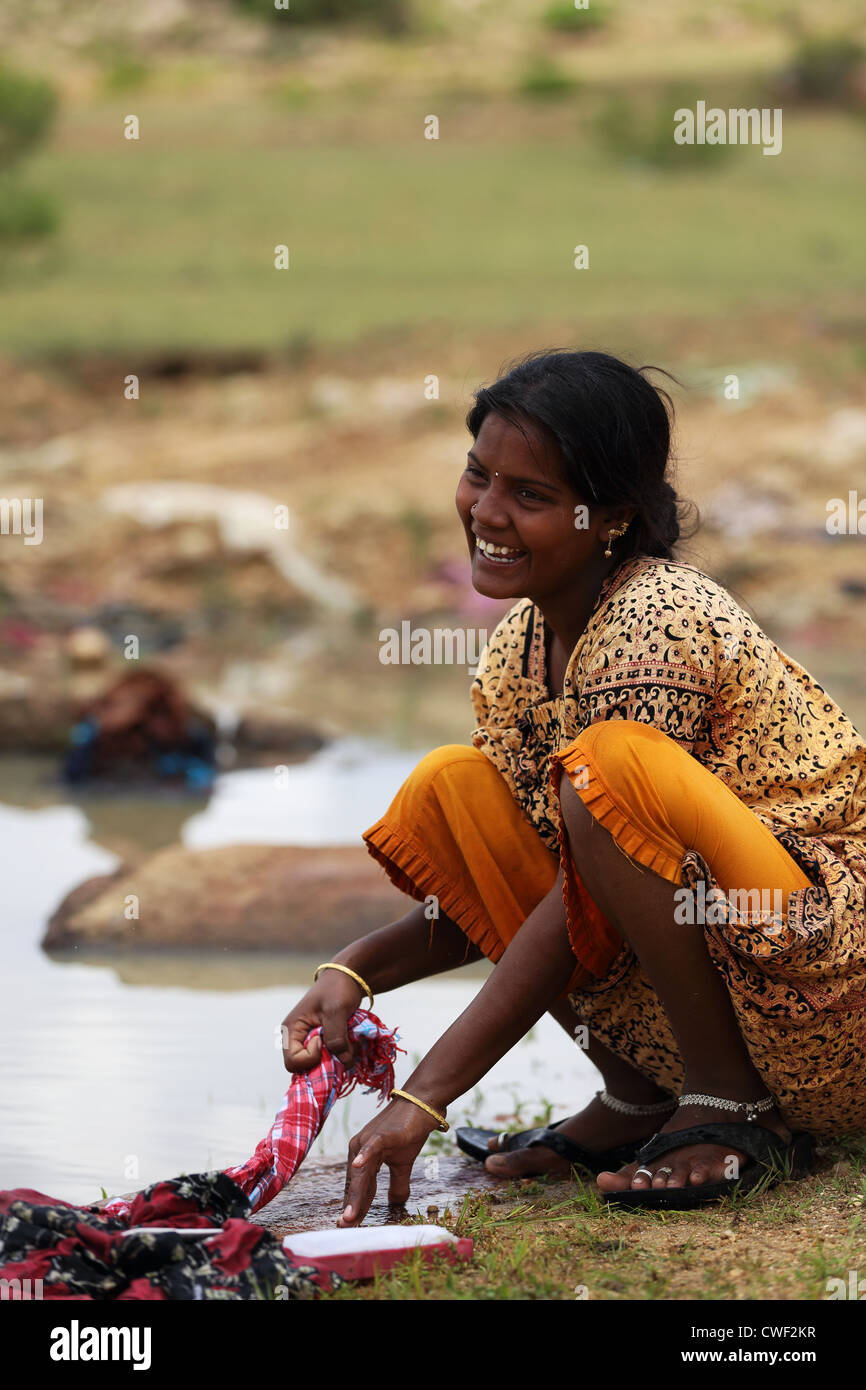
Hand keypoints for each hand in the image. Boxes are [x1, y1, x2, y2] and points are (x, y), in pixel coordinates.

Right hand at [280, 970, 363, 1072]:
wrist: (348, 978)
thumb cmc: (337, 989)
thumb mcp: (336, 1011)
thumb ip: (337, 1037)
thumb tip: (344, 1062)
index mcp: (291, 1030)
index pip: (293, 1062)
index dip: (310, 1058)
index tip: (323, 1040)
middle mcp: (296, 1039)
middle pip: (304, 1068)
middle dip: (324, 1063)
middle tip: (341, 1047)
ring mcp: (309, 1041)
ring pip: (318, 1065)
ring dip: (334, 1060)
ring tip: (346, 1044)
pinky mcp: (321, 1043)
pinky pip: (326, 1059)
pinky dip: (339, 1056)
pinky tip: (348, 1044)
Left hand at [338, 1099, 437, 1226]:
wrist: (421, 1104)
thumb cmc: (409, 1131)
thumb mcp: (403, 1163)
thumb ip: (397, 1184)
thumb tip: (395, 1204)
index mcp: (363, 1156)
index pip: (359, 1187)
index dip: (355, 1206)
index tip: (349, 1226)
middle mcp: (359, 1148)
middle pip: (356, 1183)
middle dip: (351, 1206)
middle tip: (345, 1227)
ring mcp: (369, 1140)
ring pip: (362, 1173)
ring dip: (356, 1195)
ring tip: (349, 1216)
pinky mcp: (383, 1134)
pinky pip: (372, 1147)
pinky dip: (365, 1156)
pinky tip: (357, 1167)